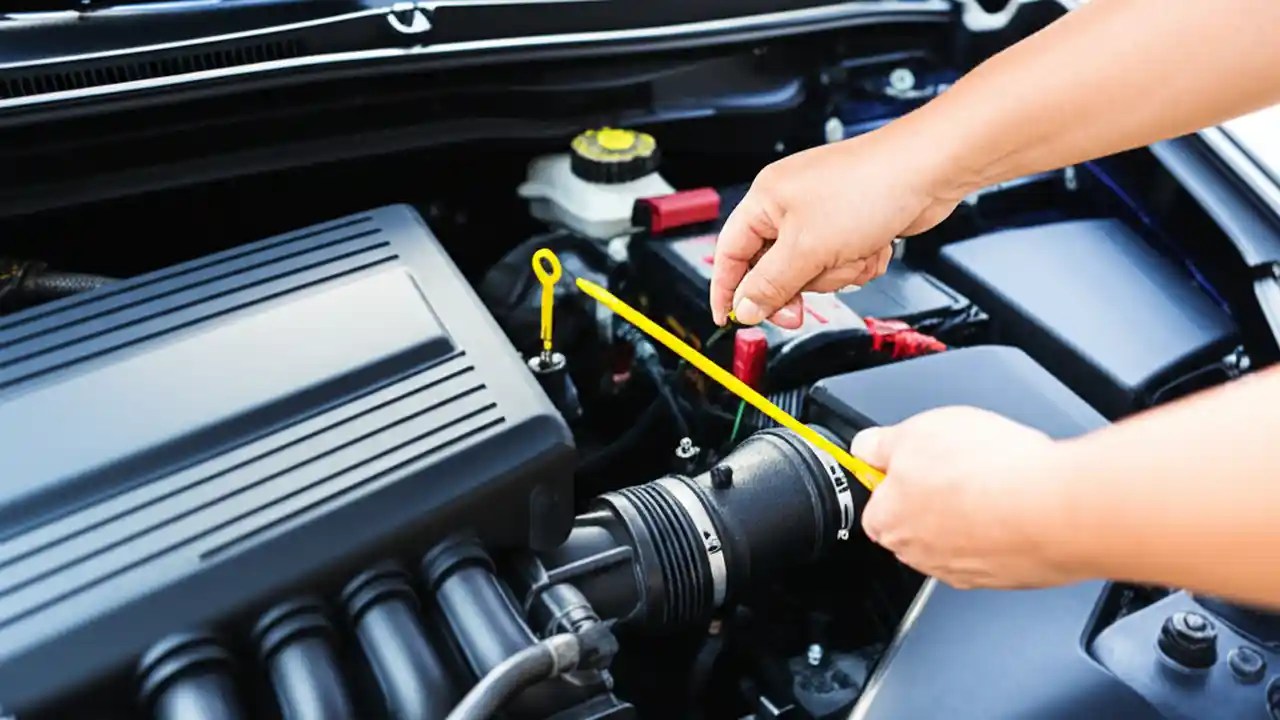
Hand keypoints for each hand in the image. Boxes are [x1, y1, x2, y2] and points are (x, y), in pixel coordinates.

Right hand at [709, 125, 963, 327]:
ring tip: (853, 253)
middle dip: (798, 285)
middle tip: (800, 310)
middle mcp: (790, 206)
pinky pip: (841, 263)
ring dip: (836, 273)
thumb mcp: (806, 249)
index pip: (729, 253)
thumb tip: (744, 308)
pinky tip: (873, 247)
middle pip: (773, 270)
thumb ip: (770, 284)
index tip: (728, 319)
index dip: (726, 289)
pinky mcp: (851, 225)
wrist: (927, 171)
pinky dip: (858, 263)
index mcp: (766, 200)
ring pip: (812, 272)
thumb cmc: (867, 187)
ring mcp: (823, 215)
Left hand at [850, 407, 1082, 589]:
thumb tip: (866, 448)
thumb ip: (879, 444)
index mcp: (888, 522)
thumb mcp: (915, 432)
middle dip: (935, 493)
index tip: (911, 460)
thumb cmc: (986, 473)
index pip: (876, 504)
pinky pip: (997, 547)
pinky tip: (1019, 501)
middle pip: (917, 521)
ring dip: (973, 510)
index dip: (895, 477)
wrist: (1056, 509)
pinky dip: (1005, 526)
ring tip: (995, 480)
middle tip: (960, 465)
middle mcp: (922, 556)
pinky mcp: (1007, 576)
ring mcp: (966, 571)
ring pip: (960, 534)